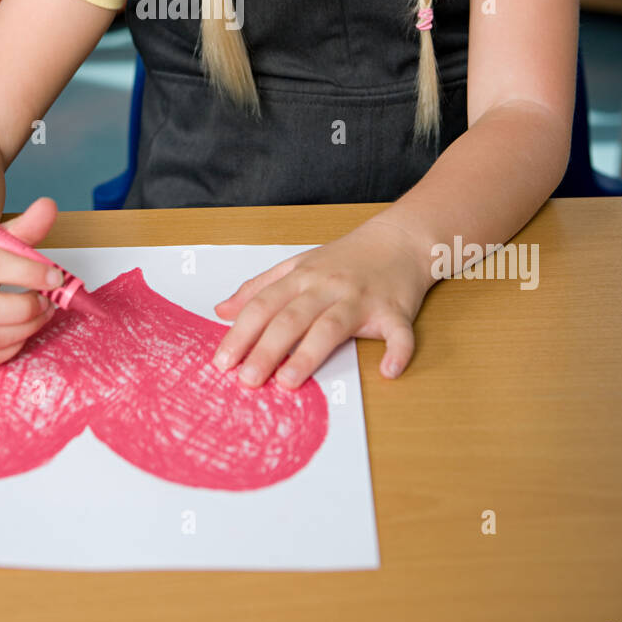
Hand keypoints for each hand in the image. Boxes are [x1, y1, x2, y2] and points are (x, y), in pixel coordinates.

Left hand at [210, 216, 431, 387]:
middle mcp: (327, 287)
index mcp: (302, 277)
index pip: (264, 305)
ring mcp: (361, 298)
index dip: (241, 333)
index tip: (222, 361)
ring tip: (288, 382)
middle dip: (266, 349)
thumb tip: (222, 310)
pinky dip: (397, 351)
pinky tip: (388, 371)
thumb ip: (260, 287)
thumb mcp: (298, 265)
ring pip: (332, 326)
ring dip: (309, 354)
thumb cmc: (346, 258)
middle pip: (291, 318)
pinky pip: (398, 332)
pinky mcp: (395, 310)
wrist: (400, 239)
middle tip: (246, 379)